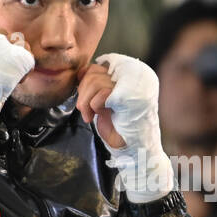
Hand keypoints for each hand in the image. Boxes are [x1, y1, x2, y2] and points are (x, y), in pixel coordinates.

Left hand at [81, 52, 174, 202]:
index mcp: (130, 75)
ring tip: (89, 115)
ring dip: (85, 100)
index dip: (86, 80)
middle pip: (95, 71)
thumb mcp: (104, 101)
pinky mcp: (129, 96)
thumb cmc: (120, 129)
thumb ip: (96, 85)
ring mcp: (134, 85)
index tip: (84, 98)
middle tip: (84, 110)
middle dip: (83, 92)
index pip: (99, 66)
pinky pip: (102, 91)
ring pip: (95, 80)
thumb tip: (82, 71)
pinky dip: (94, 104)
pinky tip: (97, 116)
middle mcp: (135, 76)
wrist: (135, 151)